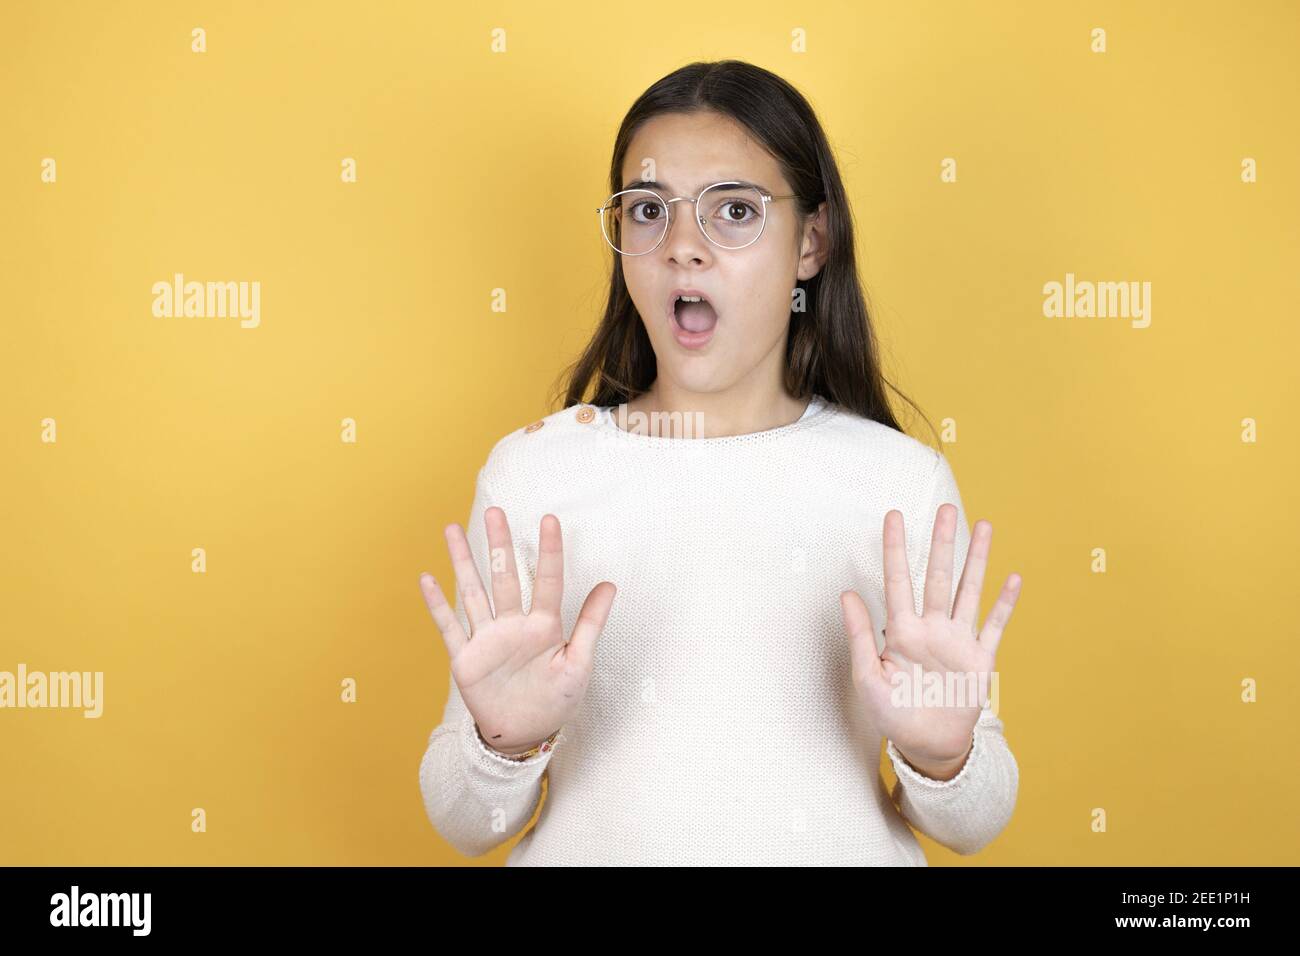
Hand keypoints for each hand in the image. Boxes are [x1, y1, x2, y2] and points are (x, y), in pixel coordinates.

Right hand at [420, 507, 616, 753]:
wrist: (524, 735)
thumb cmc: (556, 700)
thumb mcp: (579, 664)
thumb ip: (591, 625)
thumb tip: (610, 584)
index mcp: (544, 626)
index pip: (548, 581)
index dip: (549, 551)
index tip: (549, 519)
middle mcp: (513, 625)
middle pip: (505, 577)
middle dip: (500, 544)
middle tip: (495, 510)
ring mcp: (487, 639)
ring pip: (473, 593)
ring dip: (463, 562)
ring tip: (451, 529)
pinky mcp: (466, 658)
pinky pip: (450, 627)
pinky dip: (438, 605)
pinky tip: (428, 579)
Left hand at [840, 504, 1020, 779]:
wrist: (927, 746)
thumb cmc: (892, 715)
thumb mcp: (867, 678)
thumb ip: (858, 636)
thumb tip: (845, 594)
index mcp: (901, 632)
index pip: (897, 580)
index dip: (895, 548)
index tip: (893, 515)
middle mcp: (931, 628)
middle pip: (937, 576)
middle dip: (942, 542)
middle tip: (946, 507)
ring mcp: (958, 640)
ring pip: (968, 590)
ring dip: (976, 560)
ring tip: (983, 526)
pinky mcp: (981, 658)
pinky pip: (995, 625)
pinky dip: (1004, 603)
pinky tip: (1013, 577)